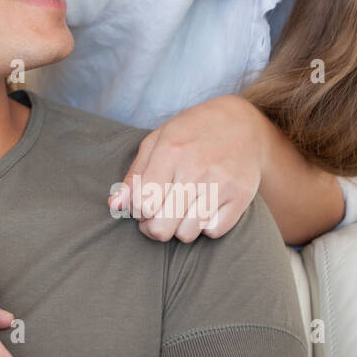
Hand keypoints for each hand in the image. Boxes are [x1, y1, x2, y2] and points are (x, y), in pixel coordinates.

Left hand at [107, 95, 268, 242]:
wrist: (242, 123)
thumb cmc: (191, 132)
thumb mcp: (156, 142)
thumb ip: (133, 175)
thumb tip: (114, 205)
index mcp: (170, 152)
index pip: (142, 204)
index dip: (136, 210)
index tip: (142, 203)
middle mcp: (196, 169)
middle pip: (162, 226)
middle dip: (152, 227)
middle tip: (156, 216)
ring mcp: (222, 184)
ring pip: (187, 233)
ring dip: (178, 228)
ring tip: (179, 211)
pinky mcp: (241, 196)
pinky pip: (213, 231)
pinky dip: (204, 226)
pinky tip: (201, 209)